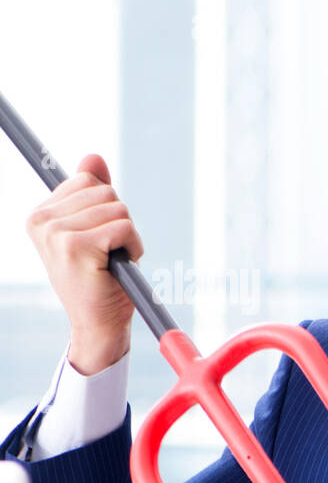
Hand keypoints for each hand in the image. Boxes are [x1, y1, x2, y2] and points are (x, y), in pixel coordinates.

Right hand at [25, 154, 140, 373]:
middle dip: (119, 221)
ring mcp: (56, 234)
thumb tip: (93, 158)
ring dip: (128, 236)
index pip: (87, 180)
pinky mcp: (77, 247)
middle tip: (109, 253)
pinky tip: (119, 266)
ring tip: (112, 261)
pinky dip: (133, 246)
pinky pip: (124, 226)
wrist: (99, 325)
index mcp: (40, 215)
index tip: (97, 238)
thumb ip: (93, 193)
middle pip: (105, 192)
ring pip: (117, 208)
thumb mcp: (96, 230)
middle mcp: (41, 221)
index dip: (106, 208)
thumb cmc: (101, 279)